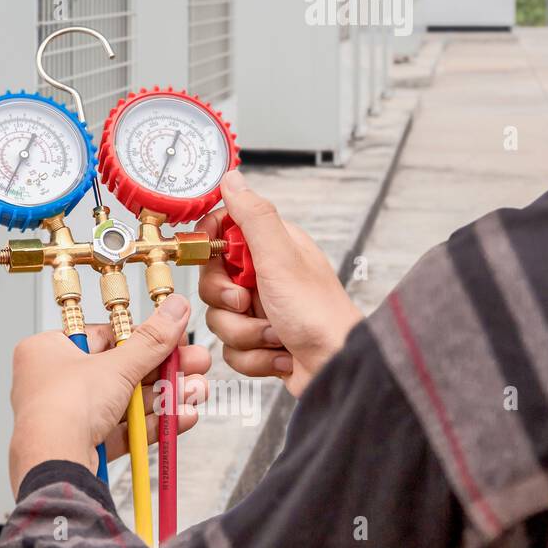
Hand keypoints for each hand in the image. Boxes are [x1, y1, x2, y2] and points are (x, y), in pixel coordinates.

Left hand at [8, 295, 210, 495]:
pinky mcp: (83, 444)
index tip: (174, 337)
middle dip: (163, 370)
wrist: (53, 463)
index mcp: (48, 350)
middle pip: (119, 371)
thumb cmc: (63, 407)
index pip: (104, 336)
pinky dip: (152, 423)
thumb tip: (174, 308)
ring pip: (125, 402)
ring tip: (197, 391)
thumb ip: (151, 340)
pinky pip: (122, 429)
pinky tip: (182, 416)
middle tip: (196, 365)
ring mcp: (68, 415)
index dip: (143, 337)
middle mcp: (54, 381)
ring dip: (164, 397)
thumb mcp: (116, 365)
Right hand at [198, 170, 361, 396]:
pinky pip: (230, 347)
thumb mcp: (280, 258)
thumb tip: (232, 179)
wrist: (337, 369)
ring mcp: (261, 309)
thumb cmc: (319, 315)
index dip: (210, 247)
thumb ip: (253, 216)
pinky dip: (252, 357)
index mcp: (272, 248)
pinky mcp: (260, 340)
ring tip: (274, 335)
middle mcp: (265, 276)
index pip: (221, 232)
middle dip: (227, 301)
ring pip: (218, 317)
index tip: (213, 258)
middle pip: (212, 280)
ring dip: (244, 333)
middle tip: (248, 302)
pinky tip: (278, 354)